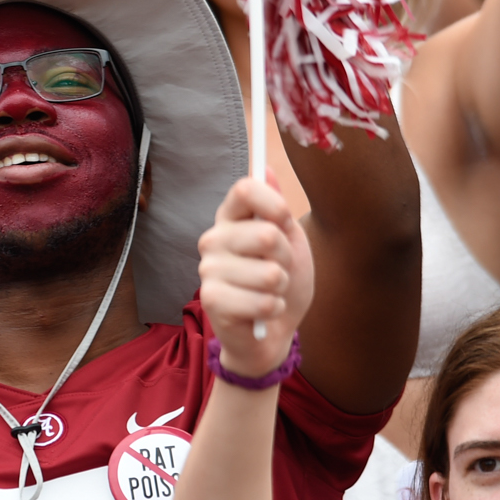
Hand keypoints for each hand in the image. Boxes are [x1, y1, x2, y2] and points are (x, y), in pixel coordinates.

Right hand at [197, 175, 313, 378]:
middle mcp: (214, 239)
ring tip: (269, 293)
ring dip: (281, 289)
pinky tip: (263, 311)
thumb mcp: (290, 242)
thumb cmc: (281, 283)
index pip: (245, 190)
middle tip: (278, 270)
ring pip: (269, 273)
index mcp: (231, 219)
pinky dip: (273, 309)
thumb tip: (266, 169)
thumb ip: (277, 209)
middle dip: (286, 259)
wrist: (274, 330)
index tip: (285, 220)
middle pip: (266, 234)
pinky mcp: (212, 300)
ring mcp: (209, 270)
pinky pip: (262, 301)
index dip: (273, 204)